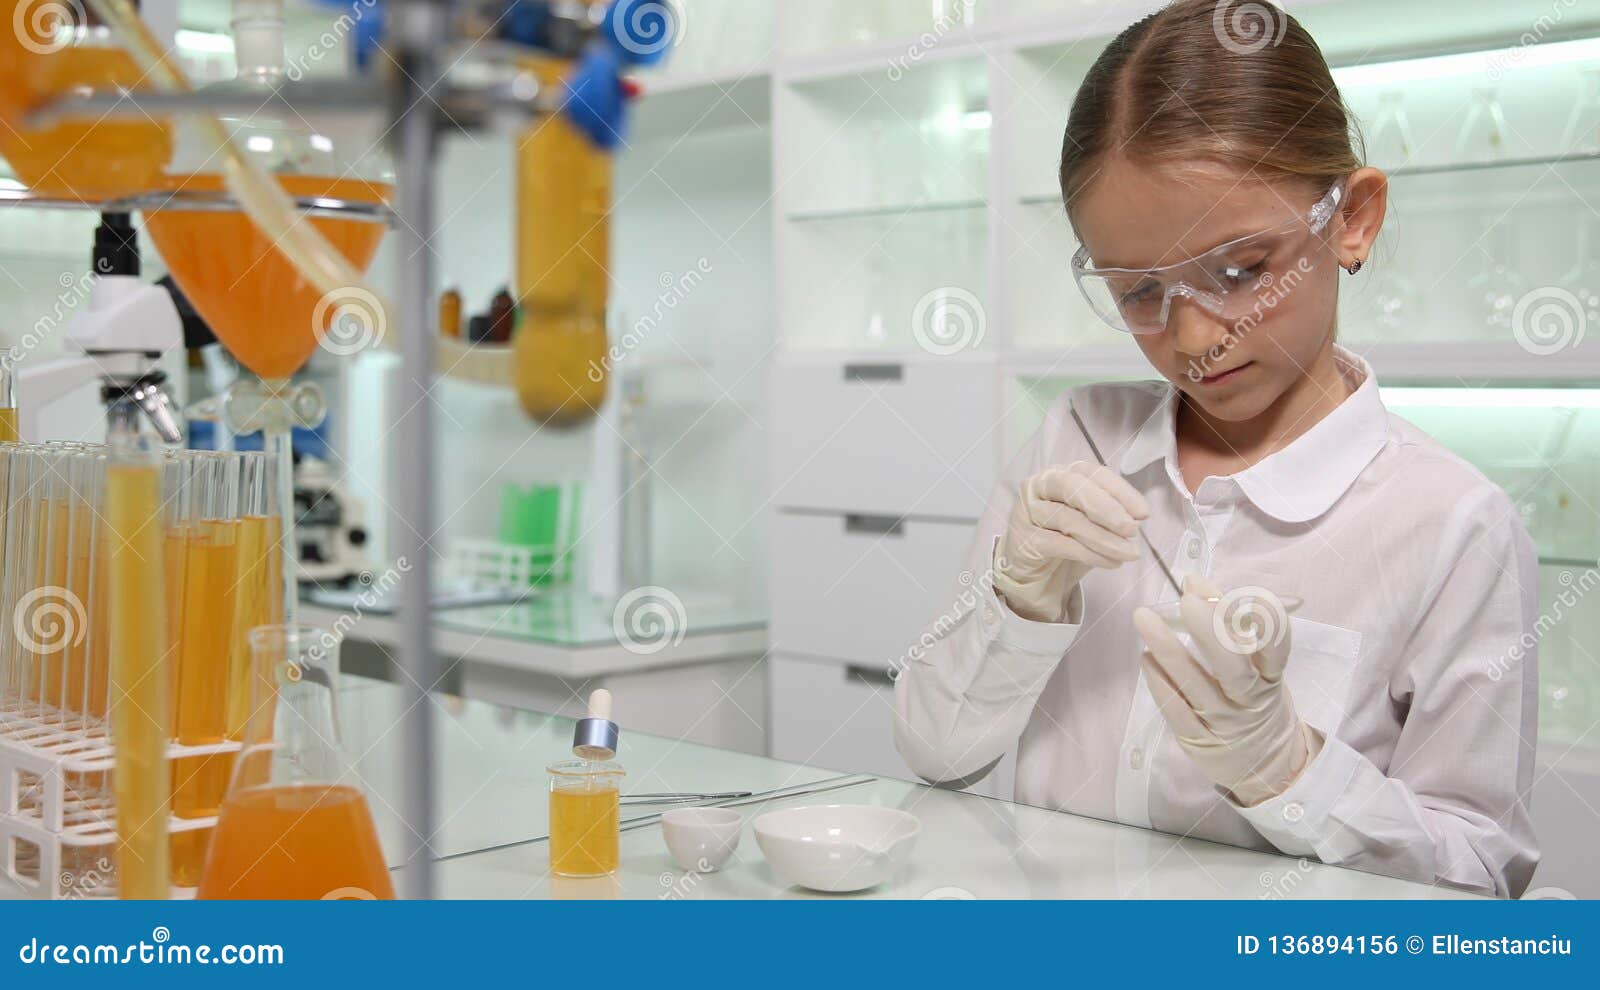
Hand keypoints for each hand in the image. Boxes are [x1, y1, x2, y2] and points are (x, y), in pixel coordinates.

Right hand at [994, 461, 1149, 622]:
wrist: (1032, 566)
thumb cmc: (1065, 536)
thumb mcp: (1090, 520)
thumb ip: (1110, 513)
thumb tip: (1137, 517)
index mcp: (1063, 473)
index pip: (1092, 474)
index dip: (1119, 491)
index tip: (1143, 512)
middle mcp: (1042, 485)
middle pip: (1074, 488)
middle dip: (1107, 509)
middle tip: (1131, 530)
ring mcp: (1029, 510)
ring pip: (1069, 520)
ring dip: (1103, 539)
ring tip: (1128, 554)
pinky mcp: (1024, 538)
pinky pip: (1060, 544)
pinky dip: (1089, 554)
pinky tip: (1110, 562)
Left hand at [1131, 574, 1319, 806]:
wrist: (1268, 766)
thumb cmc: (1256, 702)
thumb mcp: (1260, 670)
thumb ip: (1233, 629)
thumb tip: (1195, 584)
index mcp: (1270, 679)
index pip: (1276, 651)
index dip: (1269, 624)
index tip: (1255, 596)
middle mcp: (1249, 701)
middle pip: (1233, 668)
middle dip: (1211, 632)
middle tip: (1187, 601)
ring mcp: (1222, 723)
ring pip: (1197, 686)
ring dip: (1170, 651)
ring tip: (1145, 618)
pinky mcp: (1198, 740)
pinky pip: (1176, 710)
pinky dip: (1160, 683)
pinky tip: (1146, 659)